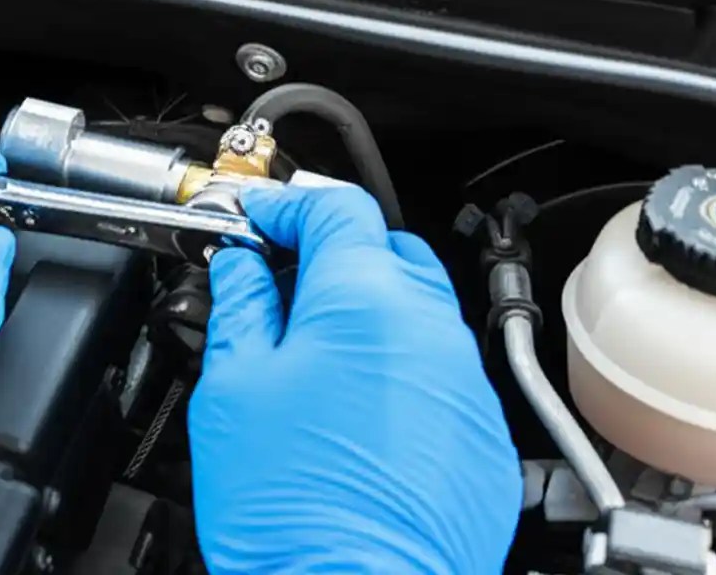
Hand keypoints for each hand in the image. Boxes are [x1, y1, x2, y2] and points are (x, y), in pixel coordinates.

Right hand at [190, 186, 520, 573]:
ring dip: (367, 312)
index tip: (260, 220)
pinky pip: (439, 372)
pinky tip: (354, 410)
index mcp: (363, 300)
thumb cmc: (293, 509)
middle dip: (333, 252)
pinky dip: (399, 368)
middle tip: (282, 283)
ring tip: (313, 355)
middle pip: (386, 250)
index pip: (336, 209)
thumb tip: (243, 269)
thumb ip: (243, 309)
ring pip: (416, 312)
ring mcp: (464, 383)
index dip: (289, 206)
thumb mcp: (235, 391)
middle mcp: (429, 328)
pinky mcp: (481, 434)